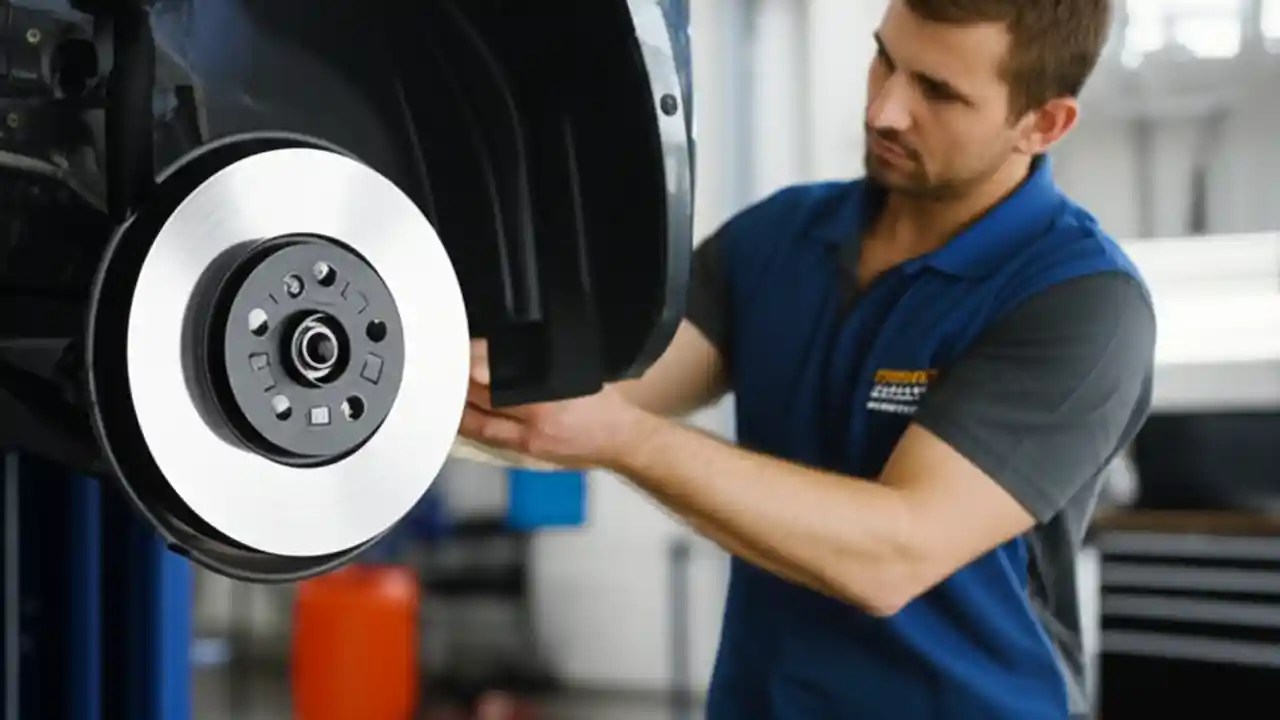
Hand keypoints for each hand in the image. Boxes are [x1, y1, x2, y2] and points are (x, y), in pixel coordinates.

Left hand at [458, 340, 652, 468]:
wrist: (621, 440)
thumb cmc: (603, 403)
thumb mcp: (577, 372)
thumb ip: (542, 365)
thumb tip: (506, 348)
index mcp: (551, 392)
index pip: (501, 373)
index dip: (475, 360)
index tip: (460, 347)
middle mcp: (536, 416)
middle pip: (485, 396)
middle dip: (461, 380)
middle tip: (443, 364)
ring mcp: (528, 437)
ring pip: (480, 421)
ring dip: (459, 406)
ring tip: (441, 390)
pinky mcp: (526, 451)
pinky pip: (489, 438)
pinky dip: (471, 426)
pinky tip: (458, 416)